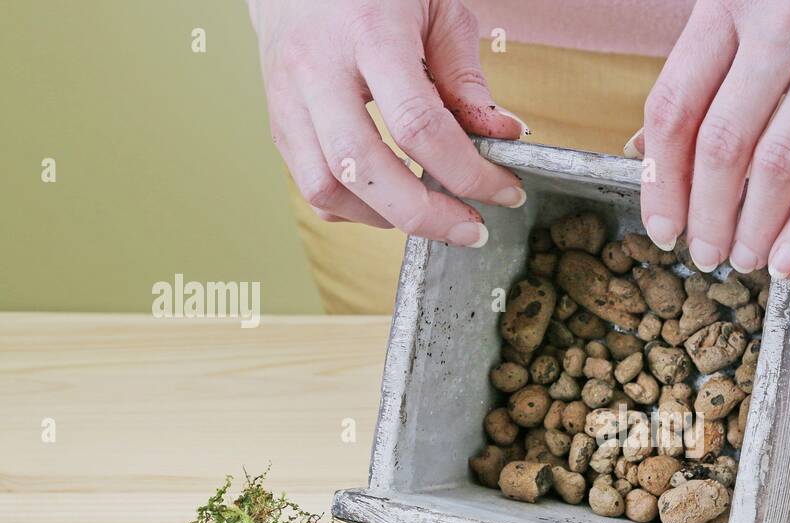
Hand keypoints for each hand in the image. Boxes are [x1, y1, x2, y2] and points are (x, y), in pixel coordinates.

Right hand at [247, 0, 527, 245]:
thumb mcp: (438, 10)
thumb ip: (467, 78)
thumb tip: (504, 137)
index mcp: (368, 34)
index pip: (419, 125)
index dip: (468, 173)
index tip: (506, 192)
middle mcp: (317, 68)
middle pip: (363, 170)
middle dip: (425, 215)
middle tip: (471, 229)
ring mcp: (288, 97)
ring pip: (327, 189)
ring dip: (386, 218)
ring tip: (431, 214)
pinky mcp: (277, 120)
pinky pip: (311, 187)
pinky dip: (355, 208)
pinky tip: (389, 199)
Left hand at [634, 0, 789, 276]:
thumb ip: (712, 63)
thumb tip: (648, 144)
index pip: (676, 106)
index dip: (662, 180)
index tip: (664, 226)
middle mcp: (782, 23)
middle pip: (722, 143)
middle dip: (707, 215)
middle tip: (704, 255)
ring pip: (777, 163)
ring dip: (754, 228)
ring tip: (745, 259)